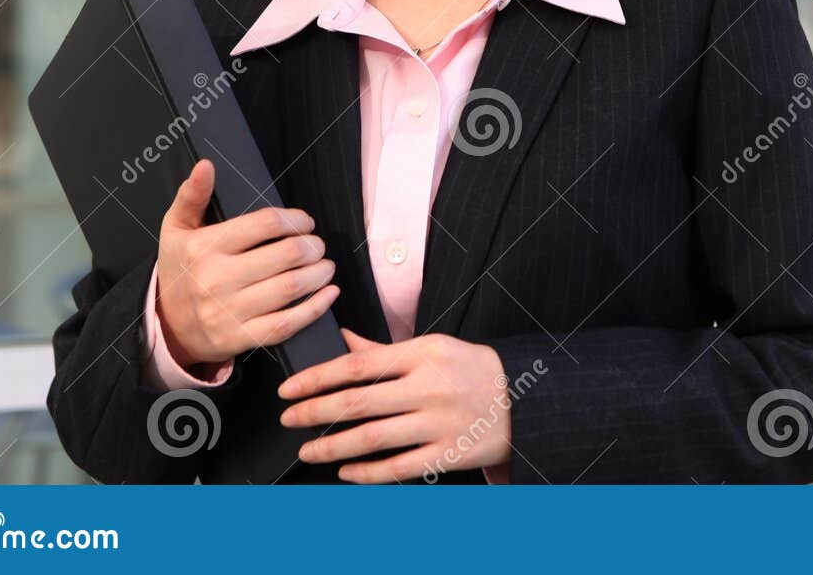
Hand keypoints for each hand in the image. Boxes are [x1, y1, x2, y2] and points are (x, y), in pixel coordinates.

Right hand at [155, 158, 339, 366]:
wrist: (166, 326)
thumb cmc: (180, 270)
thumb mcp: (176, 229)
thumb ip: (191, 195)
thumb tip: (206, 166)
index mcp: (204, 248)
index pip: (263, 224)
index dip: (294, 220)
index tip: (305, 222)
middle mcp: (215, 280)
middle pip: (284, 256)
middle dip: (312, 246)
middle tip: (318, 245)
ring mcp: (228, 313)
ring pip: (290, 288)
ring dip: (318, 274)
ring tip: (326, 265)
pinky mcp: (240, 339)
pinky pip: (287, 324)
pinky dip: (315, 308)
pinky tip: (329, 293)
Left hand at [277, 328, 511, 482]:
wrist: (522, 397)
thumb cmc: (471, 369)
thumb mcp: (432, 346)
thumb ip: (384, 350)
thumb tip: (342, 340)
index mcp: (422, 353)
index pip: (357, 365)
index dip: (317, 378)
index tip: (290, 389)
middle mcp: (429, 387)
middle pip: (357, 402)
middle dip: (314, 412)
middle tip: (289, 419)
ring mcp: (438, 423)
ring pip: (371, 438)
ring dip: (332, 446)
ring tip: (309, 449)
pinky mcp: (447, 454)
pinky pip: (397, 468)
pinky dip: (366, 472)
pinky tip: (345, 470)